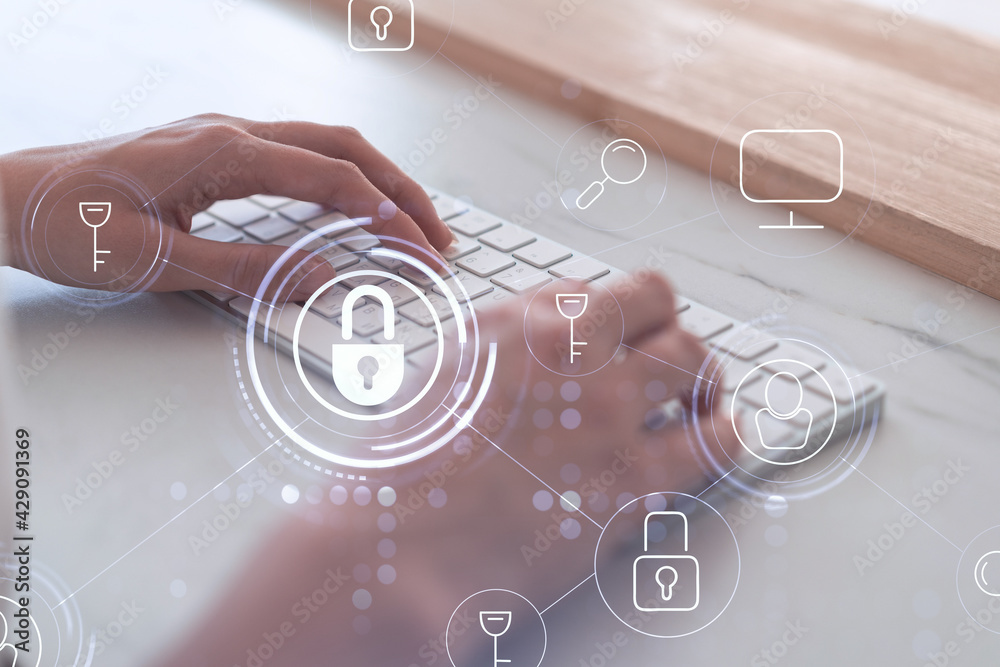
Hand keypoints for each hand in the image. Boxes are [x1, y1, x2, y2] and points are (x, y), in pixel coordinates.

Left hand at [0, 114, 450, 299]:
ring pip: (325, 143)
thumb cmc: (70, 226)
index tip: (420, 249)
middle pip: (343, 147)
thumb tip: (322, 277)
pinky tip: (353, 202)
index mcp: (221, 153)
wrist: (12, 199)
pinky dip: (342, 176)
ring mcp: (224, 136)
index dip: (383, 214)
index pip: (329, 178)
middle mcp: (230, 133)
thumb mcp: (157, 264)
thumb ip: (246, 271)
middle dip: (399, 189)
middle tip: (437, 235)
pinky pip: (299, 153)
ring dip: (376, 178)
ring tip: (411, 220)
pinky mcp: (217, 150)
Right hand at [147, 272, 739, 665]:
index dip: (613, 315)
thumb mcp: (431, 377)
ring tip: (702, 395)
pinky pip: (713, 441)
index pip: (594, 290)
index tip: (621, 335)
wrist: (392, 553)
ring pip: (695, 359)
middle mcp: (567, 354)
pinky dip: (722, 435)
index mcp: (511, 323)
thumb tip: (528, 338)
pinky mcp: (632, 482)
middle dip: (666, 329)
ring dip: (702, 375)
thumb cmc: (394, 475)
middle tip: (672, 357)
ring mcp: (606, 413)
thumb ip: (490, 347)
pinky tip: (714, 440)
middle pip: (658, 305)